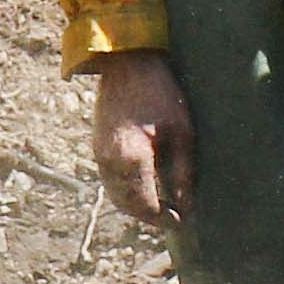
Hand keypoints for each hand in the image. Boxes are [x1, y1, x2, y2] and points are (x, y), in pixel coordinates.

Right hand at [87, 50, 192, 226]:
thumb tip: (185, 205)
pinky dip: (125, 192)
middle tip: (173, 217)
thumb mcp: (181, 132)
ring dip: (136, 206)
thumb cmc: (159, 92)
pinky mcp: (97, 148)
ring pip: (115, 196)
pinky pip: (109, 182)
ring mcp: (99, 155)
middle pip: (128, 206)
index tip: (181, 220)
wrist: (126, 63)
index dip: (164, 218)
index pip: (146, 205)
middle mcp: (109, 162)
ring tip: (160, 207)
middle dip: (149, 216)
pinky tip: (144, 189)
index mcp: (131, 159)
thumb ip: (182, 172)